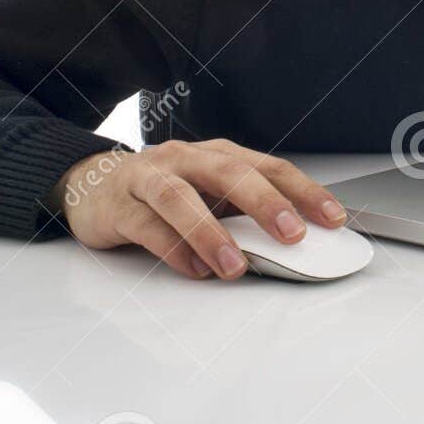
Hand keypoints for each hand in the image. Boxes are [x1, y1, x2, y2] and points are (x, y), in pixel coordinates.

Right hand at [52, 138, 345, 279]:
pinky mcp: (117, 206)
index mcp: (217, 155)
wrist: (91, 185)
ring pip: (180, 197)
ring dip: (211, 233)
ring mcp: (148, 178)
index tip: (333, 217)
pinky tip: (193, 269)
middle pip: (229, 173)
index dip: (303, 191)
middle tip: (292, 235)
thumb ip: (243, 214)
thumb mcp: (209, 195)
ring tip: (235, 266)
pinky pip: (146, 226)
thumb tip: (293, 243)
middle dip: (265, 203)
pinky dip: (171, 248)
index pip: (268, 167)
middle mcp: (186, 159)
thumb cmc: (162, 191)